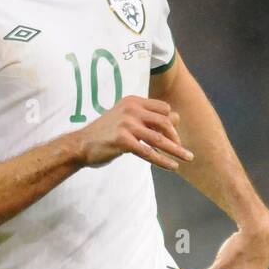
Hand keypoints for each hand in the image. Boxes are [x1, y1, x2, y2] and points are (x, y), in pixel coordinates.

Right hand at [74, 96, 193, 170]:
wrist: (81, 145)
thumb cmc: (105, 133)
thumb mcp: (127, 120)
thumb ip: (149, 119)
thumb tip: (176, 118)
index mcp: (133, 101)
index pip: (162, 109)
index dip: (171, 123)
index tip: (173, 137)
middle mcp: (131, 109)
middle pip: (164, 122)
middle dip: (175, 137)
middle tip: (182, 151)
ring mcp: (127, 124)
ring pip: (159, 138)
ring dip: (175, 149)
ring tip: (187, 158)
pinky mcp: (123, 140)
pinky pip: (148, 152)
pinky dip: (162, 160)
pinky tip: (172, 167)